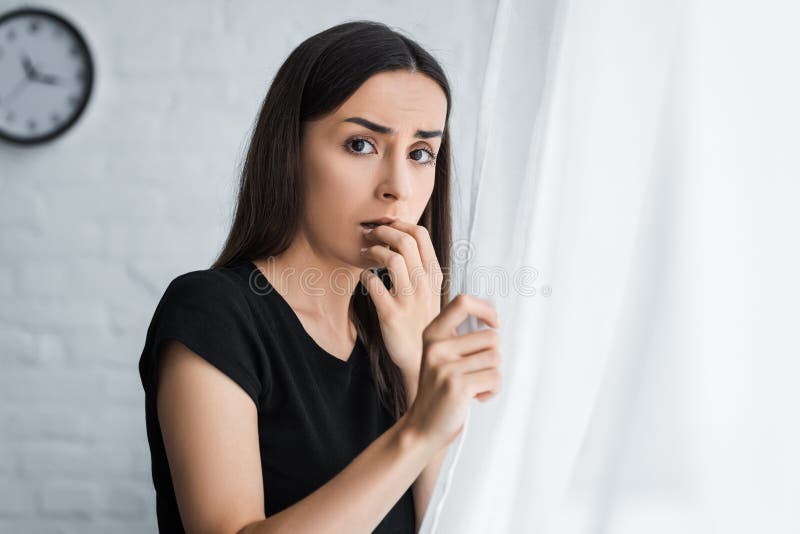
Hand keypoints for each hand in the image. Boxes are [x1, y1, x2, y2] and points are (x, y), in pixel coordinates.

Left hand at [359, 219, 443, 379]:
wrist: (421, 358)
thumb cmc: (421, 320)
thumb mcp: (430, 292)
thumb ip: (420, 267)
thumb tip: (402, 239)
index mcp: (434, 275)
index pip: (421, 234)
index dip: (400, 224)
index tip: (387, 226)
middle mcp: (424, 284)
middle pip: (405, 241)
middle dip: (383, 231)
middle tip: (371, 234)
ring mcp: (409, 299)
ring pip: (391, 258)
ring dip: (374, 250)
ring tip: (365, 253)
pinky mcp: (391, 314)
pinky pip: (373, 284)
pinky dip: (365, 275)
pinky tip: (364, 278)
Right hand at [405, 294, 501, 447]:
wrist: (423, 427)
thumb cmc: (439, 392)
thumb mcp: (441, 357)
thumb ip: (461, 338)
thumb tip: (494, 322)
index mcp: (433, 334)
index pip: (463, 302)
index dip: (485, 309)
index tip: (494, 323)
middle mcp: (437, 347)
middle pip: (491, 337)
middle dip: (492, 357)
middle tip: (475, 372)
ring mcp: (445, 366)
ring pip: (495, 358)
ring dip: (492, 376)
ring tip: (475, 386)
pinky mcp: (458, 385)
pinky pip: (495, 378)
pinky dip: (492, 390)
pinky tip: (476, 397)